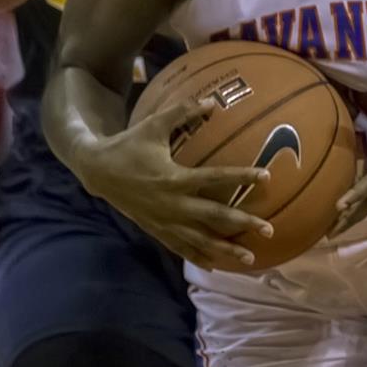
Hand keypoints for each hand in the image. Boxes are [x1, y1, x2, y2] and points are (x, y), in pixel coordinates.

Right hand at [72, 98, 274, 267]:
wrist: (97, 171)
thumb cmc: (128, 146)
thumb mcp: (153, 125)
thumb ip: (183, 112)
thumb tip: (212, 100)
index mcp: (174, 178)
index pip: (216, 178)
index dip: (242, 176)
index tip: (266, 177)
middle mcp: (172, 204)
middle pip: (214, 217)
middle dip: (242, 223)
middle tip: (269, 229)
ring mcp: (164, 220)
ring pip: (200, 240)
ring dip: (226, 249)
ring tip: (250, 257)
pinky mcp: (156, 229)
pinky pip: (181, 247)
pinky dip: (198, 257)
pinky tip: (215, 266)